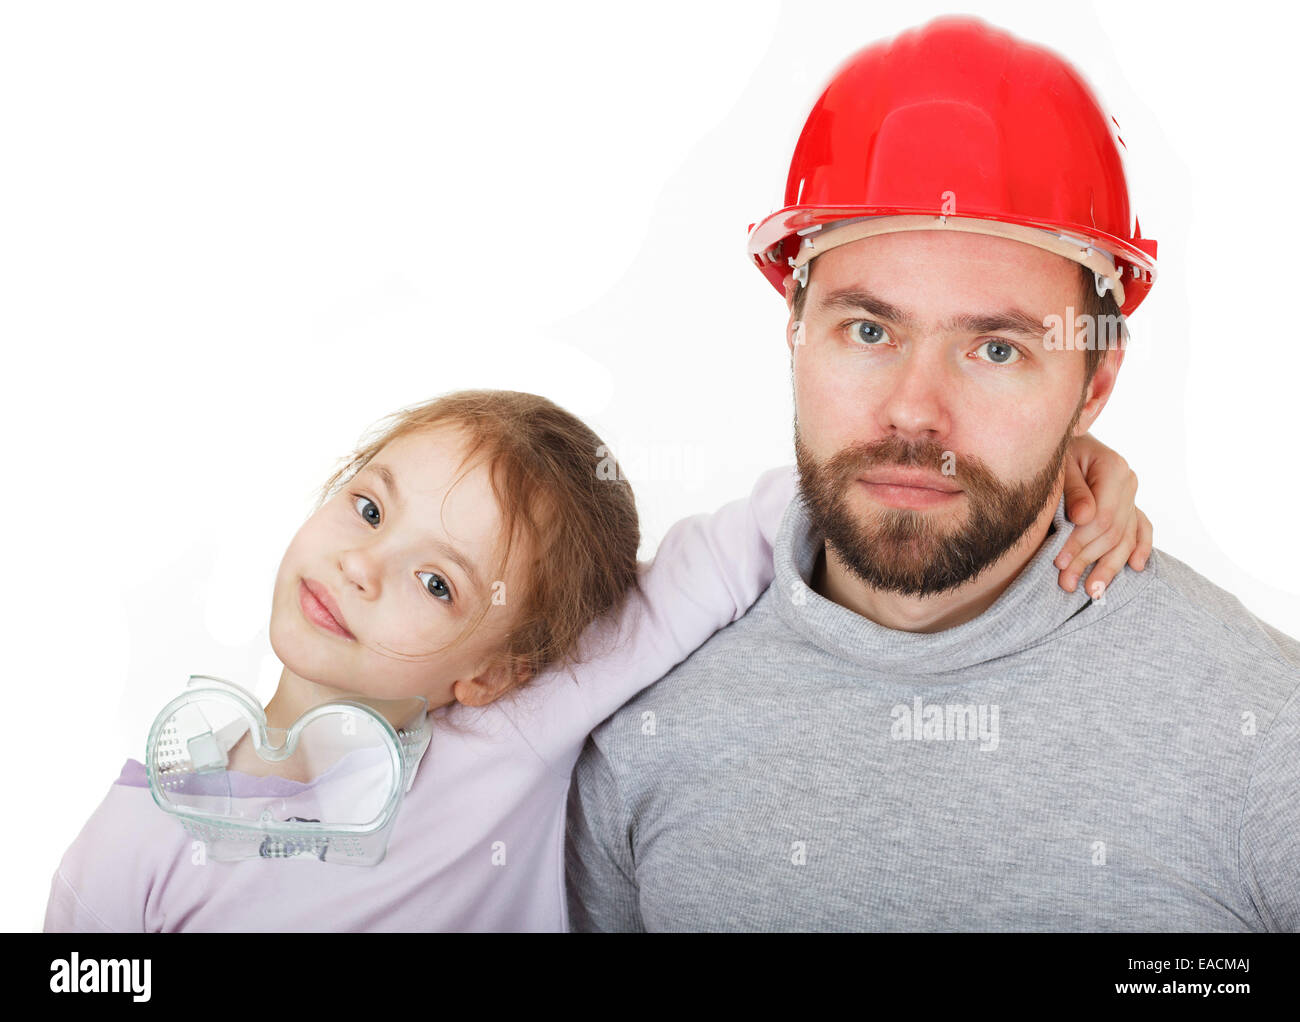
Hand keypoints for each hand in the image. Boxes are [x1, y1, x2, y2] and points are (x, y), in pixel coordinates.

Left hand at [1054, 432, 1151, 594]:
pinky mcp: (1128, 504)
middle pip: (1113, 532)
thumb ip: (1071, 490)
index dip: (1080, 543)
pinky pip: (1141, 528)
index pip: (1102, 518)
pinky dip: (1140, 548)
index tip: (1058, 562)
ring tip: (1093, 591)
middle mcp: (1128, 483)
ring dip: (1110, 566)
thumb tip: (1083, 518)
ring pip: (1126, 537)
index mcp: (1113, 468)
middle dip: (1089, 560)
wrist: (1061, 440)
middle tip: (1066, 583)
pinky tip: (1135, 567)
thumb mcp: (1058, 465)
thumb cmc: (1056, 452)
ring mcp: (1130, 495)